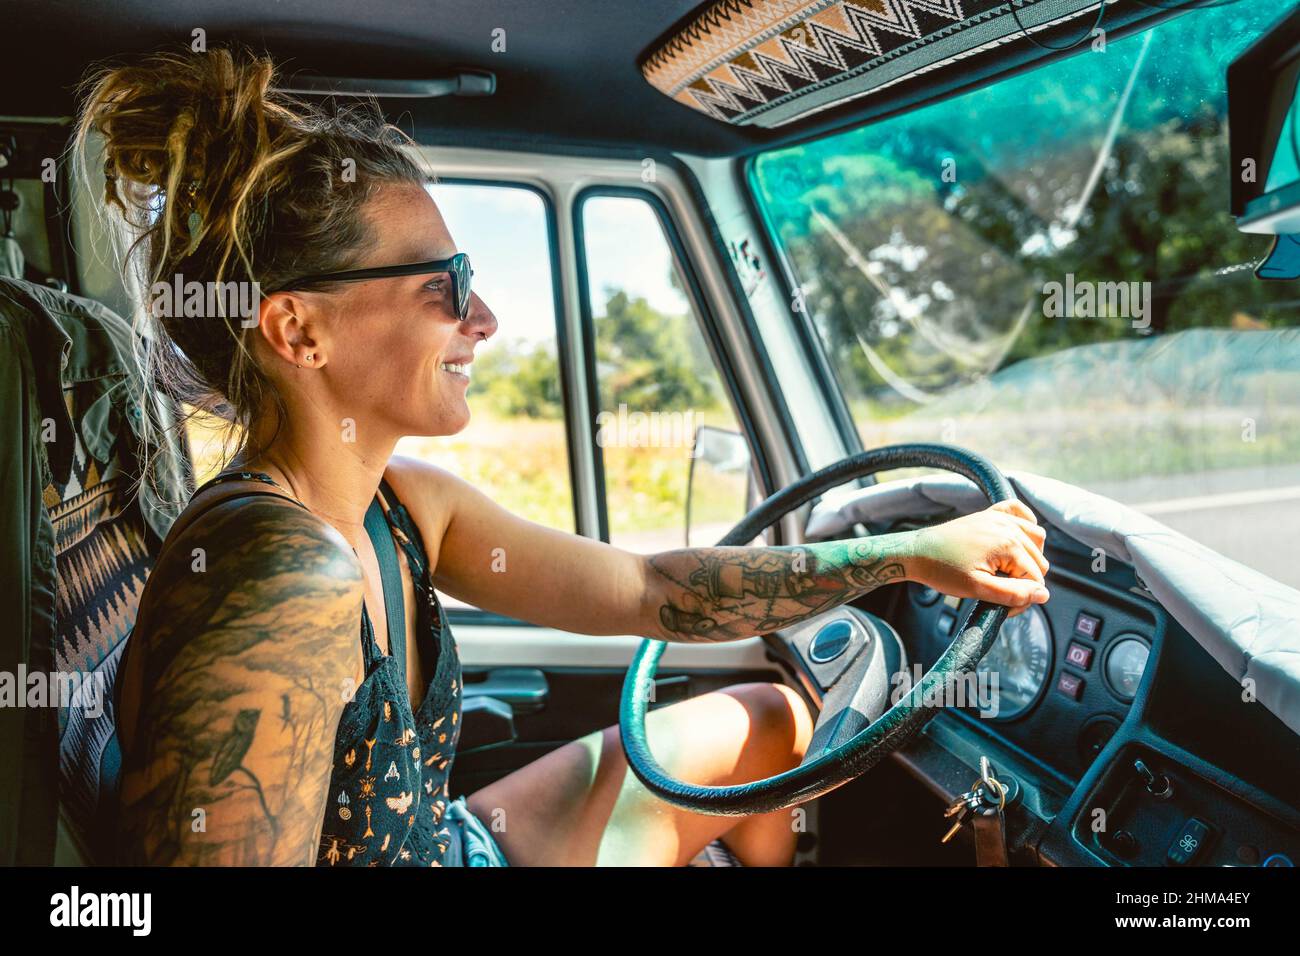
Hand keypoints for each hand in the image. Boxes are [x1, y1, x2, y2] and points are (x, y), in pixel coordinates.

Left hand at [905, 500, 1048, 616]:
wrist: (917, 553)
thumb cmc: (942, 570)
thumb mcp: (978, 589)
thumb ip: (1013, 593)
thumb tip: (1043, 594)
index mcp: (1009, 544)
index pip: (1035, 578)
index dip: (1022, 598)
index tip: (1003, 608)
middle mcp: (1008, 526)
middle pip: (1039, 561)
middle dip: (1024, 581)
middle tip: (1000, 595)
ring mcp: (999, 517)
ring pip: (1036, 539)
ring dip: (1028, 558)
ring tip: (1006, 573)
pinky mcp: (990, 514)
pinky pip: (1021, 513)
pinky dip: (1025, 524)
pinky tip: (1017, 539)